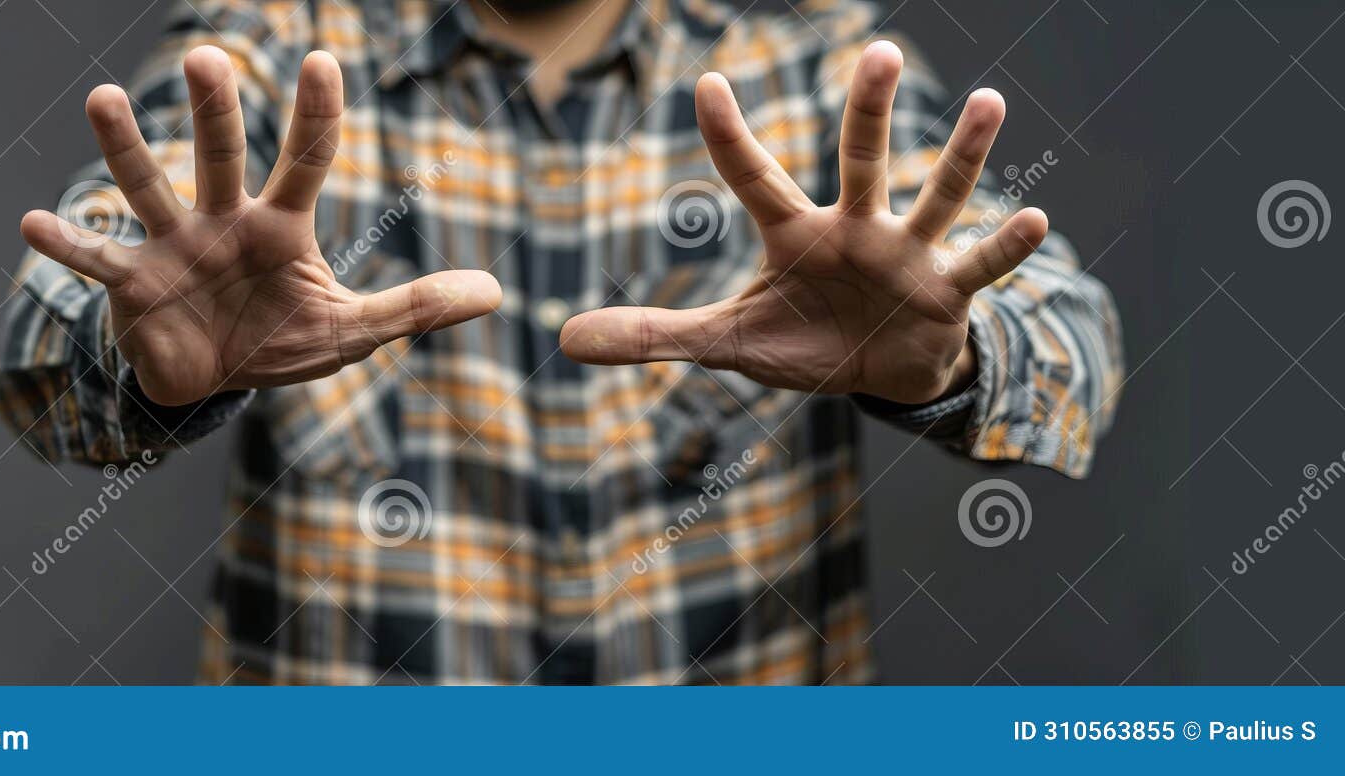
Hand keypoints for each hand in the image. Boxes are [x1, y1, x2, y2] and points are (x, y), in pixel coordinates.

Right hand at [20, 47, 499, 405]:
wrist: (213, 382)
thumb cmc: (280, 341)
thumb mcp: (352, 331)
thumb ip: (416, 308)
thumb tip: (495, 293)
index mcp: (279, 226)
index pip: (305, 159)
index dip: (315, 116)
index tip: (322, 61)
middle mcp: (223, 221)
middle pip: (221, 156)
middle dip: (216, 110)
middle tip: (209, 57)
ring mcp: (173, 248)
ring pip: (151, 188)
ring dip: (127, 148)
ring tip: (103, 98)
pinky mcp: (135, 287)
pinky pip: (99, 262)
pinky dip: (68, 247)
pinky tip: (33, 223)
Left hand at [560, 41, 1045, 403]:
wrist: (880, 376)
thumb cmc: (805, 342)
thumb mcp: (726, 343)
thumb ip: (652, 334)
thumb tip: (563, 339)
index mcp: (795, 236)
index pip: (755, 177)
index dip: (730, 136)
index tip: (707, 82)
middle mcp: (854, 230)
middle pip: (861, 161)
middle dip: (868, 111)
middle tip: (878, 52)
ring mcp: (905, 255)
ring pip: (936, 195)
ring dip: (961, 155)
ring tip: (990, 102)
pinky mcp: (946, 293)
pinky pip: (979, 265)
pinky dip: (1006, 248)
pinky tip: (1038, 217)